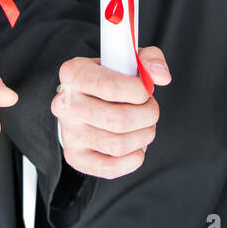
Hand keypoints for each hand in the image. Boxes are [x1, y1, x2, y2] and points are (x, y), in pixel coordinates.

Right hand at [51, 47, 170, 178]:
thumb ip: (149, 59)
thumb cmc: (109, 79)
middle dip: (148, 115)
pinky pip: (111, 168)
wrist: (85, 101)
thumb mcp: (127, 59)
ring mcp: (69, 133)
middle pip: (118, 120)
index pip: (110, 87)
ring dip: (144, 136)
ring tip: (146, 126)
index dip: (139, 91)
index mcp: (73, 74)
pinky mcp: (76, 157)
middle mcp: (65, 105)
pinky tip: (136, 144)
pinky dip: (134, 158)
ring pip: (118, 145)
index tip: (146, 91)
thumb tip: (161, 76)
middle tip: (151, 109)